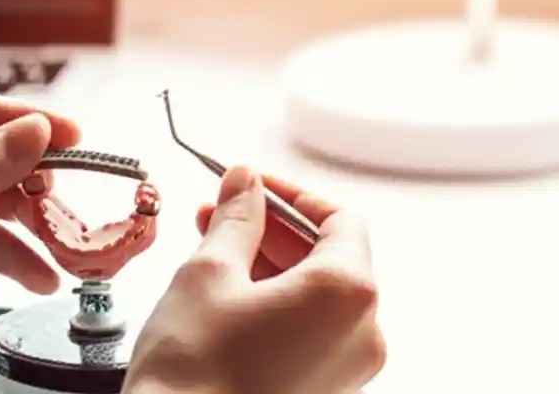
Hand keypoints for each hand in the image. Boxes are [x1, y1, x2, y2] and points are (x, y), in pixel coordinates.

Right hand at [124, 167, 385, 393]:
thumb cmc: (196, 374)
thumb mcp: (208, 273)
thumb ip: (236, 218)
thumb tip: (246, 184)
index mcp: (346, 295)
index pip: (339, 219)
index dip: (291, 194)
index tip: (252, 185)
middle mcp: (362, 335)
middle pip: (330, 256)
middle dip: (273, 228)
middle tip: (223, 211)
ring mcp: (346, 370)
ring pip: (315, 295)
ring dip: (269, 263)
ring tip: (213, 248)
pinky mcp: (322, 391)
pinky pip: (307, 329)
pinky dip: (273, 301)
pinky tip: (226, 292)